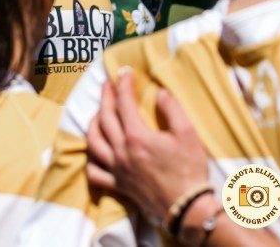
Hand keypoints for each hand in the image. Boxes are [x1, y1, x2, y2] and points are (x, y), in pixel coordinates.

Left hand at [86, 69, 209, 224]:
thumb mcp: (188, 134)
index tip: (124, 72)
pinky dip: (90, 159)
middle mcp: (121, 151)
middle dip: (104, 96)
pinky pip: (94, 172)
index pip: (123, 103)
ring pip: (93, 141)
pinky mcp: (117, 185)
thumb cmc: (190, 170)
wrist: (188, 207)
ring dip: (92, 123)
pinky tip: (94, 151)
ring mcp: (116, 169)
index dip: (123, 84)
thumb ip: (172, 109)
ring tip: (98, 113)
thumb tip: (160, 92)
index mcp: (137, 136)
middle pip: (104, 117)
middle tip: (107, 84)